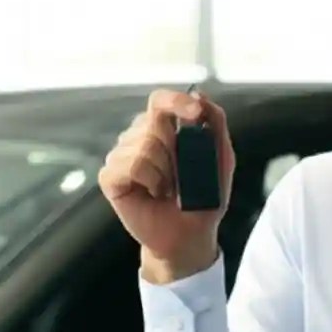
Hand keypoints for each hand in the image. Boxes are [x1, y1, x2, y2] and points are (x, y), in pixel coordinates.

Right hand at [98, 88, 235, 282]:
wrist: (189, 236)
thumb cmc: (204, 198)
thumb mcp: (221, 158)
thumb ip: (216, 123)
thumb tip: (200, 95)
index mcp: (163, 128)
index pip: (161, 100)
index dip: (177, 101)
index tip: (195, 113)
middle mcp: (138, 136)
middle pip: (154, 121)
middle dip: (177, 150)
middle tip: (182, 175)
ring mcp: (121, 155)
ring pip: (145, 144)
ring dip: (166, 171)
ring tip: (168, 188)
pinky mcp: (110, 176)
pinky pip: (131, 164)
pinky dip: (150, 180)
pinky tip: (153, 192)